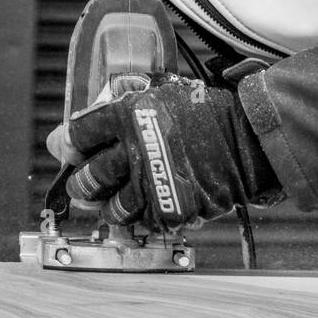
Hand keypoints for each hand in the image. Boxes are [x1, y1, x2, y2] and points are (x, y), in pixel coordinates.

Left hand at [46, 73, 281, 229]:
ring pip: (110, 209)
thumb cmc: (209, 113)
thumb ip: (126, 105)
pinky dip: (144, 217)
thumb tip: (95, 118)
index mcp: (128, 116)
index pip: (77, 135)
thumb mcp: (163, 94)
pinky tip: (153, 204)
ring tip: (122, 199)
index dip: (68, 144)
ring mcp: (151, 184)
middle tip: (86, 184)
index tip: (70, 149)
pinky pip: (142, 223)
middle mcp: (133, 151)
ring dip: (112, 206)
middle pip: (85, 179)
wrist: (248, 140)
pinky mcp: (169, 210)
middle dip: (82, 184)